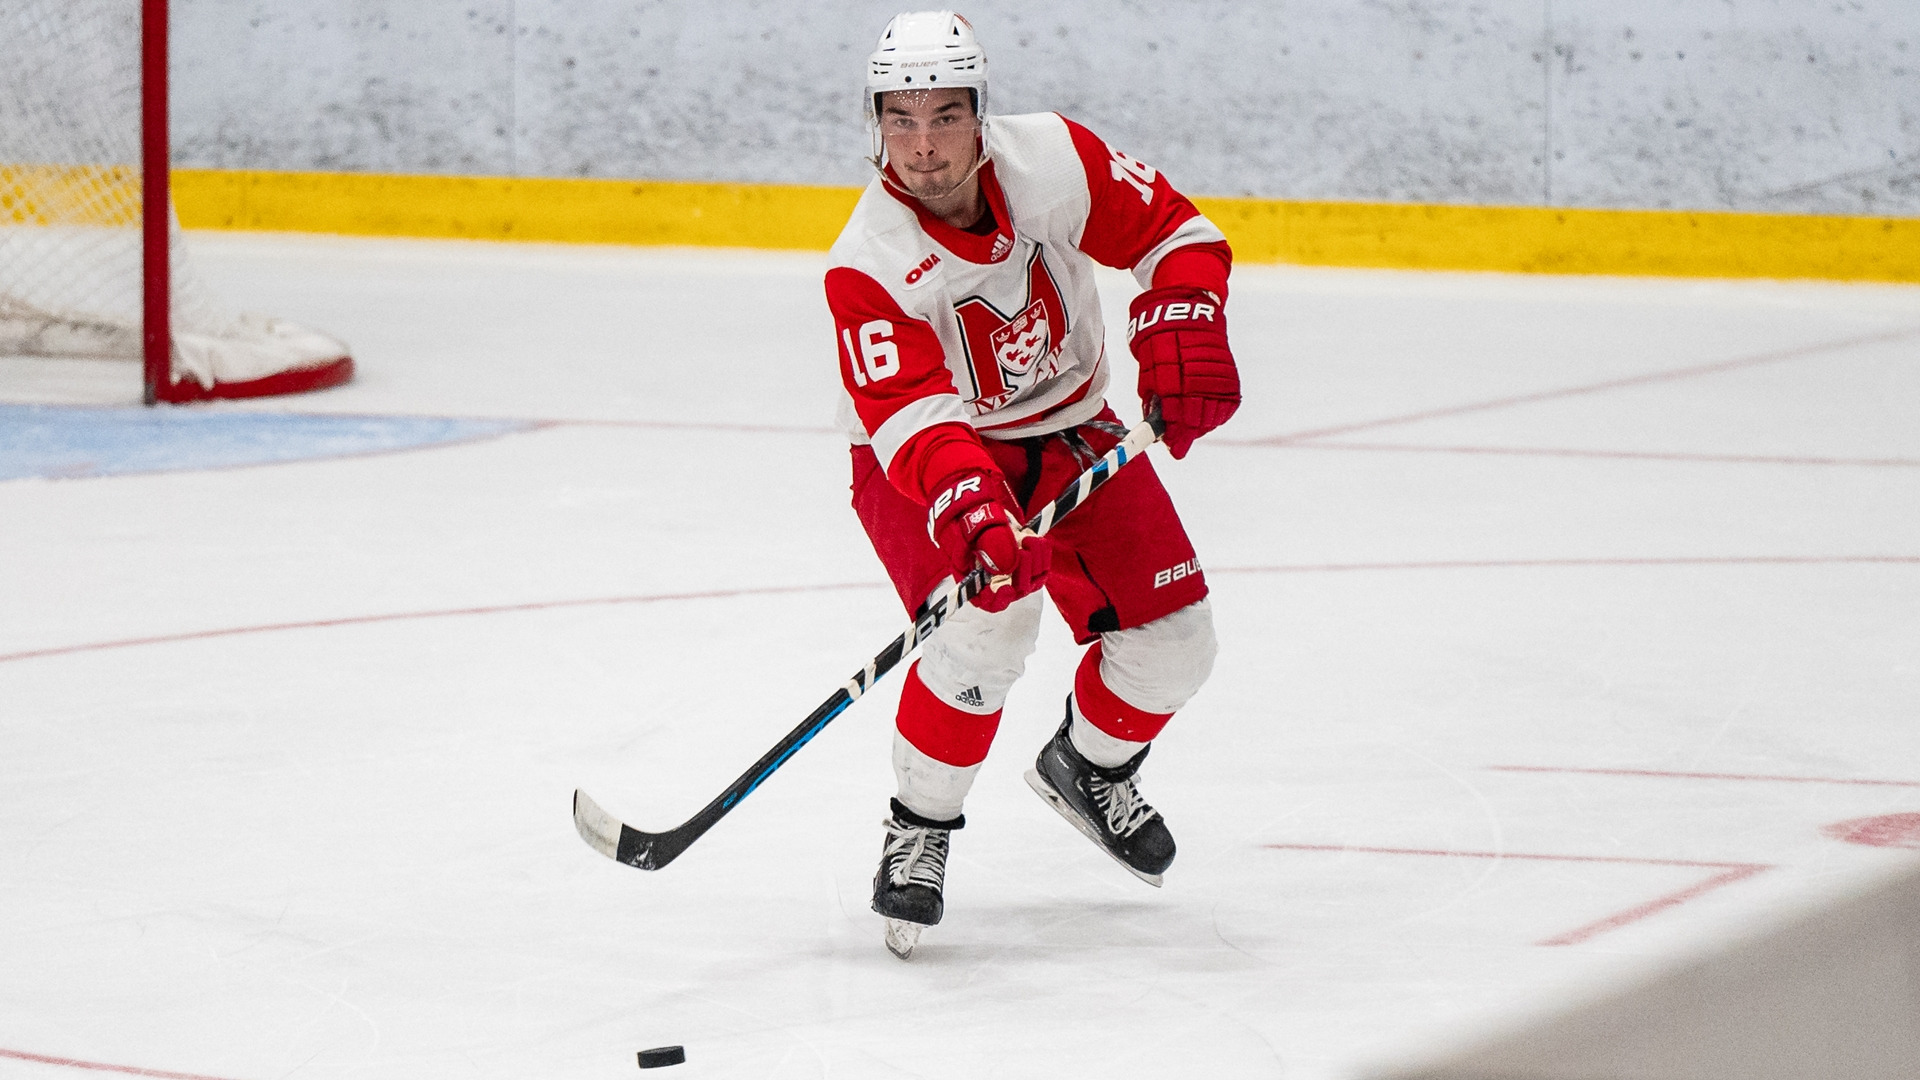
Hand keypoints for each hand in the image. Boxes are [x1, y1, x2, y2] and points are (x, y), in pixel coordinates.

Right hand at [926, 471, 1051, 612]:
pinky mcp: (1020, 551)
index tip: (1008, 588)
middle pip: (1012, 590)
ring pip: (1028, 579)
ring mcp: (1006, 562)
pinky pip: (1038, 564)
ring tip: (1030, 539)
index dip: (998, 599)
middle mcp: (989, 572)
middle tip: (1025, 548)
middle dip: (1023, 573)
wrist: (969, 487)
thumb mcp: (972, 520)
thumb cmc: (963, 506)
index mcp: (969, 571)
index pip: (984, 599)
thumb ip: (988, 542)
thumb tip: (1006, 567)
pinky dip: (1041, 554)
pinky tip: (1035, 538)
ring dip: (1035, 562)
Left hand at [1128, 285, 1239, 457]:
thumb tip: (1156, 427)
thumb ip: (1154, 397)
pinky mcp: (1230, 378)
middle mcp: (1200, 377)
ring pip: (1212, 416)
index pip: (1177, 414)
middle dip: (1186, 434)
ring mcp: (1218, 378)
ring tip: (1189, 428)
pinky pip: (1224, 407)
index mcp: (1175, 375)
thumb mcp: (1149, 366)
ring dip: (1200, 426)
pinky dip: (1214, 415)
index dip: (1174, 435)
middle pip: (1197, 420)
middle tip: (1177, 444)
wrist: (1188, 309)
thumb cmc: (1160, 338)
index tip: (1173, 448)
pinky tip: (1204, 415)